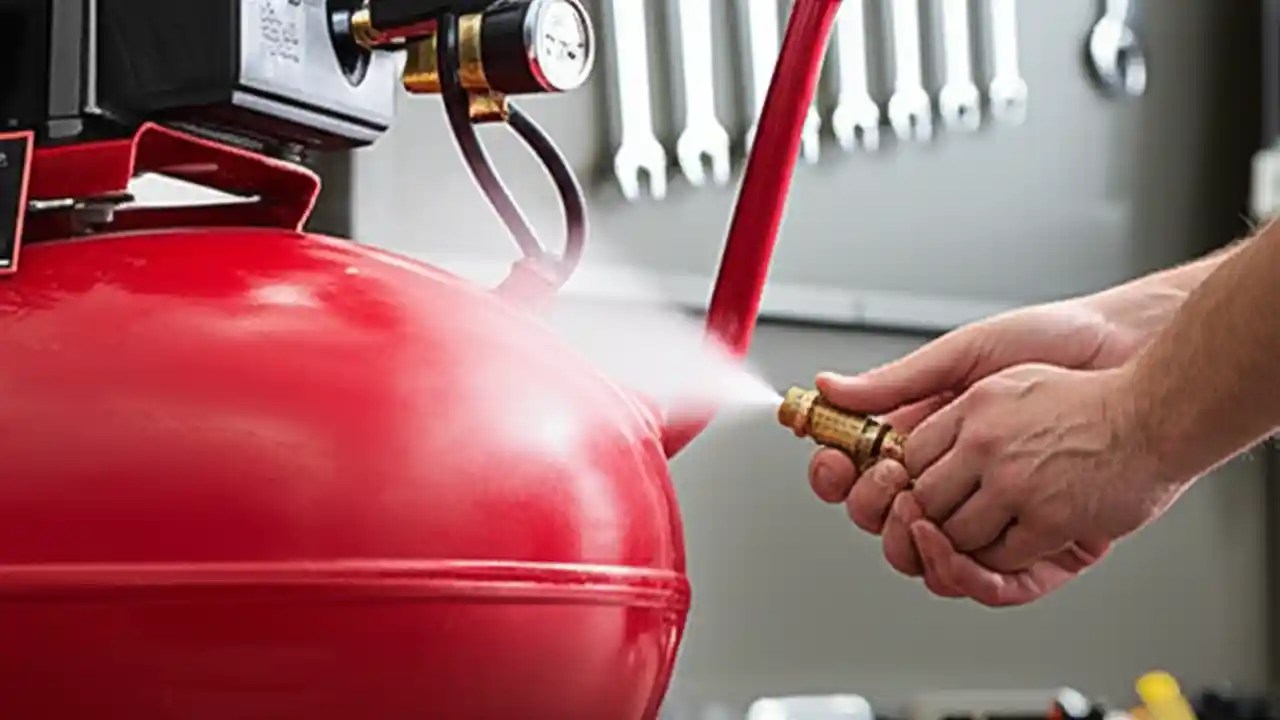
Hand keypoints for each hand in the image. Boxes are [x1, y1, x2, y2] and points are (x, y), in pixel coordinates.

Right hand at [807, 299, 1128, 574]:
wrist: (1127, 352)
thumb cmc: (1053, 341)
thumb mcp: (965, 355)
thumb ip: (898, 382)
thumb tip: (830, 387)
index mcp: (931, 439)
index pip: (862, 472)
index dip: (836, 474)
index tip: (833, 460)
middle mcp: (958, 483)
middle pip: (886, 523)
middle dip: (873, 510)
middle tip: (890, 481)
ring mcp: (996, 517)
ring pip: (928, 559)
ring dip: (911, 545)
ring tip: (922, 512)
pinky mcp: (1039, 543)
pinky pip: (990, 582)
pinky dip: (964, 574)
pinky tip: (954, 549)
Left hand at [900, 363, 1189, 605]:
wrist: (1158, 412)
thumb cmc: (1092, 396)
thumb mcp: (1011, 378)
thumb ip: (957, 405)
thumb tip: (903, 434)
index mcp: (974, 407)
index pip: (910, 455)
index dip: (913, 479)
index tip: (923, 488)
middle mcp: (986, 443)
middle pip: (924, 500)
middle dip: (931, 518)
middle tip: (945, 522)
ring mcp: (1015, 483)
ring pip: (956, 536)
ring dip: (967, 545)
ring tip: (989, 531)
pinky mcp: (1049, 518)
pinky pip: (1002, 558)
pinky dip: (1005, 560)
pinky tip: (1020, 541)